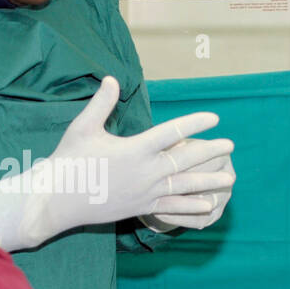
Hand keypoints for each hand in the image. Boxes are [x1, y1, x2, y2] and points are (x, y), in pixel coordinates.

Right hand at [0, 76, 235, 250]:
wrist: (58, 199)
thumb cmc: (69, 160)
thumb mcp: (83, 128)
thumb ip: (101, 103)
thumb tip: (112, 79)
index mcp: (134, 149)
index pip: (171, 132)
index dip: (194, 123)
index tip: (214, 117)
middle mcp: (145, 172)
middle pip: (186, 161)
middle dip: (210, 152)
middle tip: (231, 146)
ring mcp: (145, 193)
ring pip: (184, 187)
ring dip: (209, 182)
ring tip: (230, 179)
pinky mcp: (141, 208)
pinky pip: (172, 209)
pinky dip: (191, 208)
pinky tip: (209, 207)